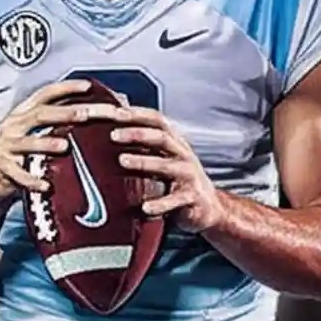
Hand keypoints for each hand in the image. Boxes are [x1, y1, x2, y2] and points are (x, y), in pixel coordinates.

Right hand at [0, 80, 121, 208]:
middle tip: (87, 114)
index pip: (46, 94)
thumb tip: (104, 111)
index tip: (88, 86)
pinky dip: (32, 180)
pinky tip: (47, 185)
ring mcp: (6, 148)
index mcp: (24, 114)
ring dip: (46, 144)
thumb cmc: (24, 155)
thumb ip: (63, 123)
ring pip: (26, 143)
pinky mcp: (2, 170)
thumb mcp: (38, 134)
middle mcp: (14, 126)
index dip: (66, 88)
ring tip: (65, 146)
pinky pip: (18, 175)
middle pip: (40, 115)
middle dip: (64, 113)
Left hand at [113, 108, 223, 232]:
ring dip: (144, 162)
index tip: (115, 112)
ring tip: (123, 161)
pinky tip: (145, 208)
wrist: (207, 206)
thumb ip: (142, 140)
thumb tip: (114, 115)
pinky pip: (176, 200)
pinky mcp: (192, 198)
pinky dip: (160, 204)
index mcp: (173, 141)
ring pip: (167, 165)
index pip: (156, 120)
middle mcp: (182, 153)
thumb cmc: (175, 178)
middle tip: (113, 135)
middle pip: (162, 137)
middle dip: (137, 134)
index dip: (137, 114)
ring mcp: (188, 175)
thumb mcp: (161, 156)